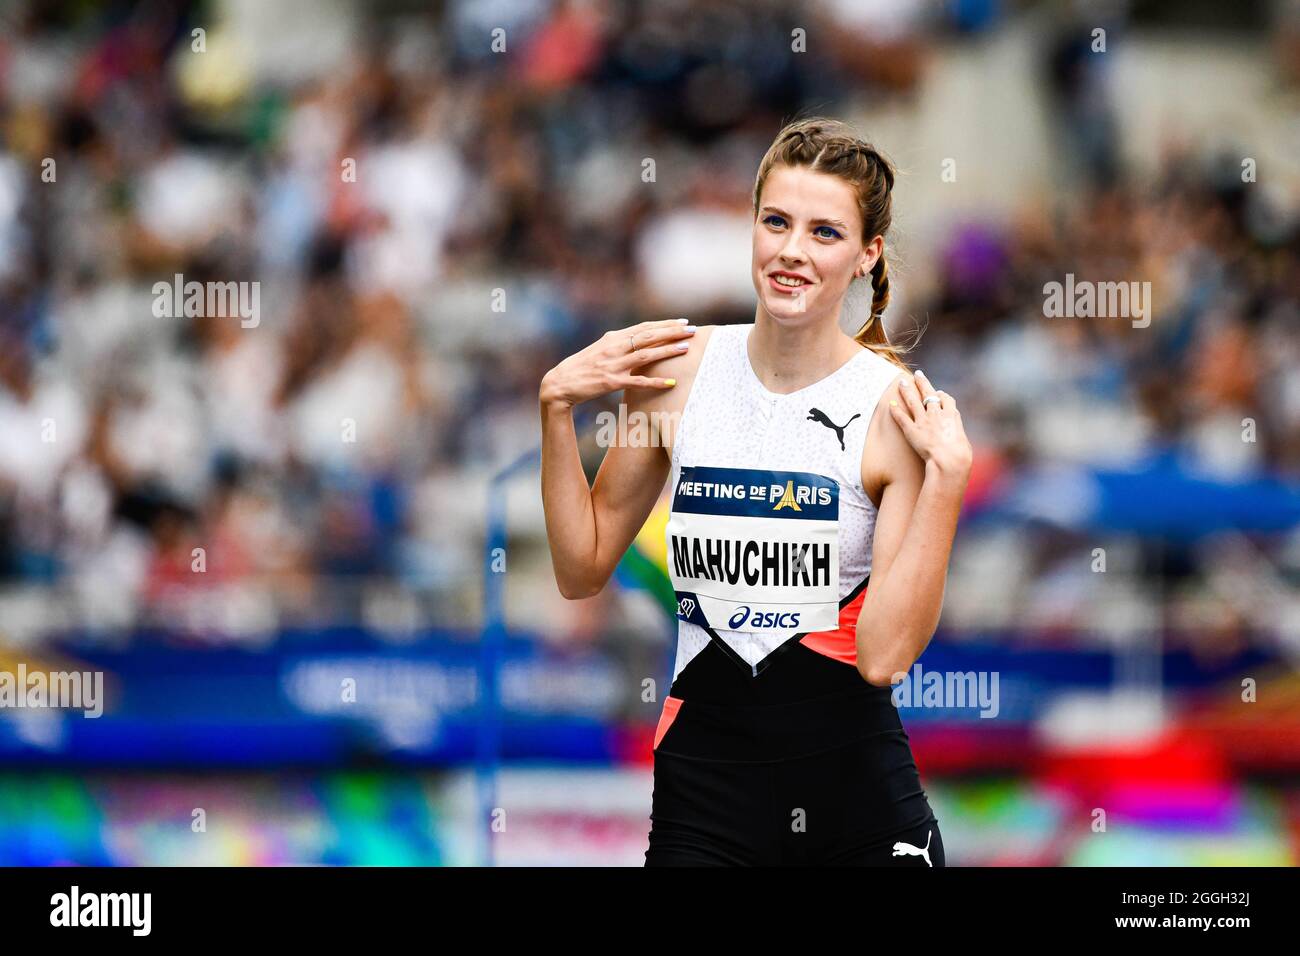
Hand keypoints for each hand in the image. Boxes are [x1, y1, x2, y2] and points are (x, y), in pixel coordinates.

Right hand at [539, 318, 694, 408]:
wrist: (560, 383)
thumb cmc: (581, 367)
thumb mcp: (600, 350)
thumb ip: (619, 344)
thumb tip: (638, 341)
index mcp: (612, 338)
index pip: (644, 327)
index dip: (665, 324)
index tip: (682, 322)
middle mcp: (614, 348)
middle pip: (649, 337)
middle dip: (672, 332)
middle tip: (692, 330)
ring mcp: (613, 365)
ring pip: (647, 356)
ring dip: (668, 351)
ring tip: (686, 348)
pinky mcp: (611, 382)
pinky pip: (638, 382)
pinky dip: (655, 382)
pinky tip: (671, 382)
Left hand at [889, 369, 971, 479]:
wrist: (949, 460)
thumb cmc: (960, 456)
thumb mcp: (964, 441)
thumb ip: (958, 435)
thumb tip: (959, 440)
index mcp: (951, 416)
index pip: (946, 400)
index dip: (941, 395)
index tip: (939, 392)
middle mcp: (937, 414)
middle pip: (928, 394)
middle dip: (922, 382)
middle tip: (917, 374)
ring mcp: (923, 421)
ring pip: (913, 401)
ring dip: (906, 391)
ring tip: (901, 382)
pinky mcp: (912, 430)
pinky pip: (902, 418)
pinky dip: (895, 410)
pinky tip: (890, 404)